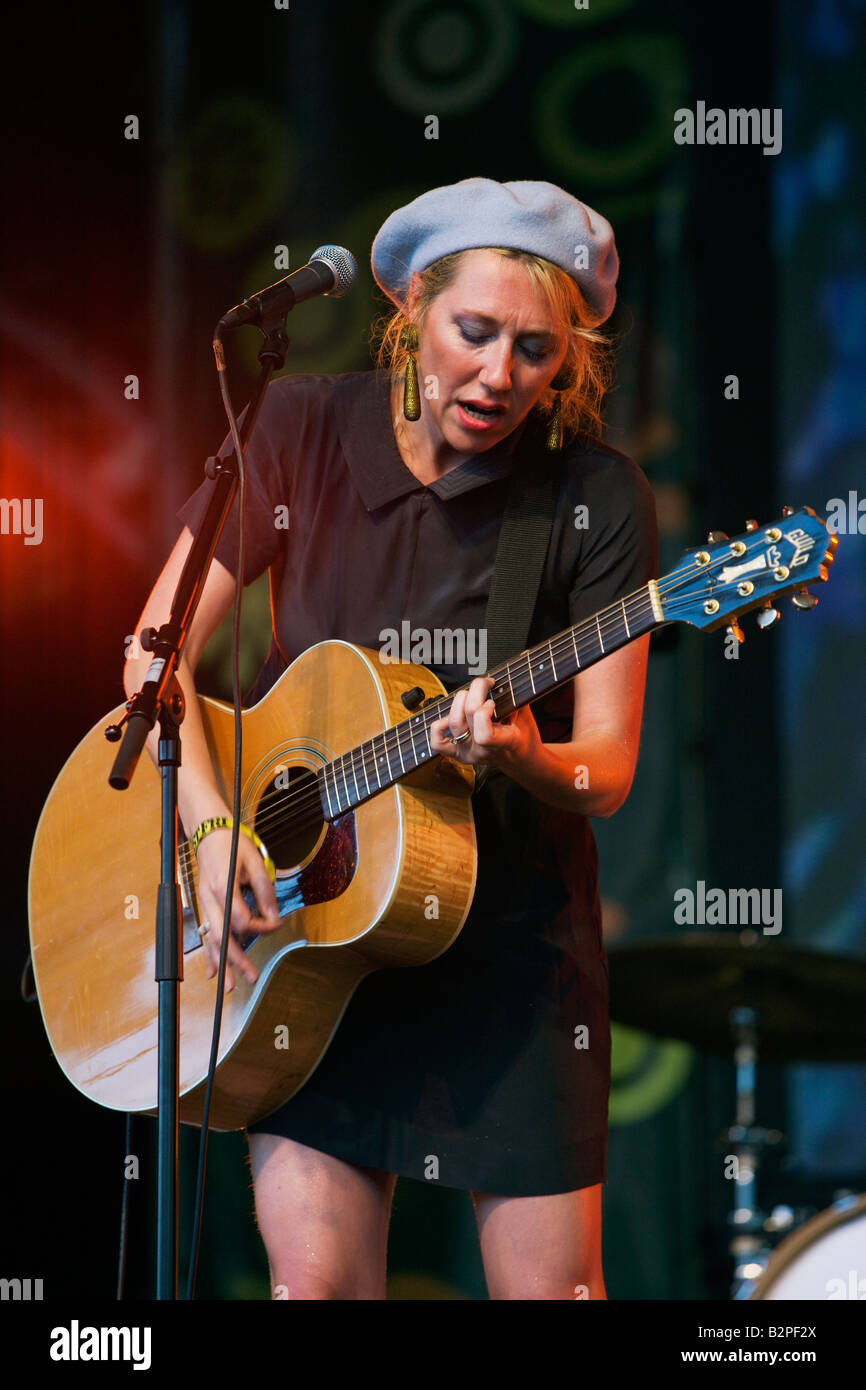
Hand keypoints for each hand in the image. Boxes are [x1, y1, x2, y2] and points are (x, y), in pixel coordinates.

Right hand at [194, 827, 280, 989]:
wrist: (207, 831)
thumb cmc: (231, 843)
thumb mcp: (255, 862)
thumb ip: (266, 891)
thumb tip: (275, 916)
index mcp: (224, 887)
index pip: (244, 920)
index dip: (263, 927)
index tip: (277, 924)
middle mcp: (210, 899)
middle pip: (223, 937)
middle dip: (237, 959)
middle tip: (252, 977)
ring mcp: (203, 903)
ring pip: (211, 939)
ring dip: (222, 963)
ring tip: (231, 984)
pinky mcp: (202, 905)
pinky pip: (204, 934)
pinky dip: (208, 954)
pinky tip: (212, 972)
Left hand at [429, 676, 542, 771]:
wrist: (519, 758)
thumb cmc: (524, 735)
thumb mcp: (526, 716)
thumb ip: (517, 695)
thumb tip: (517, 662)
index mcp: (503, 744)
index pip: (484, 734)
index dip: (485, 710)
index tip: (493, 701)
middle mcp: (481, 751)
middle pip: (468, 714)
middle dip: (477, 690)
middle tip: (486, 684)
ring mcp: (467, 753)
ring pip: (453, 721)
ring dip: (461, 700)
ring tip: (472, 696)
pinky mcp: (456, 753)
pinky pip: (437, 741)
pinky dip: (439, 725)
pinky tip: (450, 716)